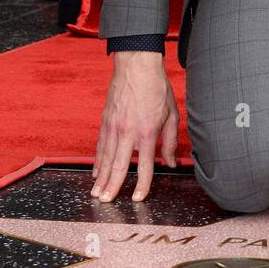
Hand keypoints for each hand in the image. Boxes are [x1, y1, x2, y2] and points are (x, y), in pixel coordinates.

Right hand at [91, 53, 177, 202]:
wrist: (136, 65)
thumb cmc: (156, 87)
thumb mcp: (171, 114)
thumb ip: (171, 141)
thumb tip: (172, 162)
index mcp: (147, 131)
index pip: (144, 165)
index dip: (142, 184)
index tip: (138, 198)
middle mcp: (128, 132)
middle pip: (119, 166)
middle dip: (113, 187)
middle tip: (106, 202)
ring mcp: (114, 126)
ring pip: (106, 158)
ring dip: (101, 178)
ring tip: (97, 194)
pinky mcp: (105, 120)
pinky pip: (101, 145)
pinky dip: (98, 160)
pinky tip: (96, 172)